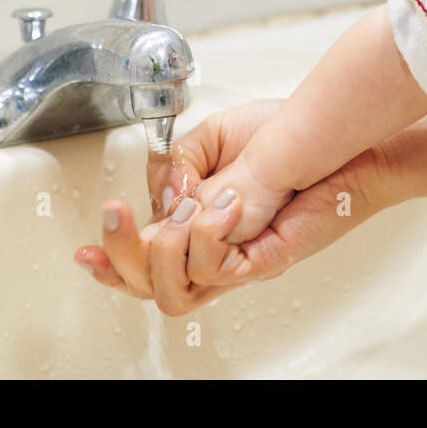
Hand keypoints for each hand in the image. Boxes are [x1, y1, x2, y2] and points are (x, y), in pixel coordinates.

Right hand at [73, 99, 388, 314]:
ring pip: (175, 292)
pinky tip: (225, 203)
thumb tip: (166, 200)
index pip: (143, 263)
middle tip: (117, 219)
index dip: (109, 261)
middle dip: (121, 256)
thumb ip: (180, 167)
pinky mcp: (264, 259)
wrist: (340, 136)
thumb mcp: (216, 137)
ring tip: (182, 212)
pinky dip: (205, 237)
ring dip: (162, 250)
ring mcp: (238, 259)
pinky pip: (215, 271)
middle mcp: (214, 250)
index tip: (86, 247)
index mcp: (196, 223)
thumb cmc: (291, 135)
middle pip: (149, 286)